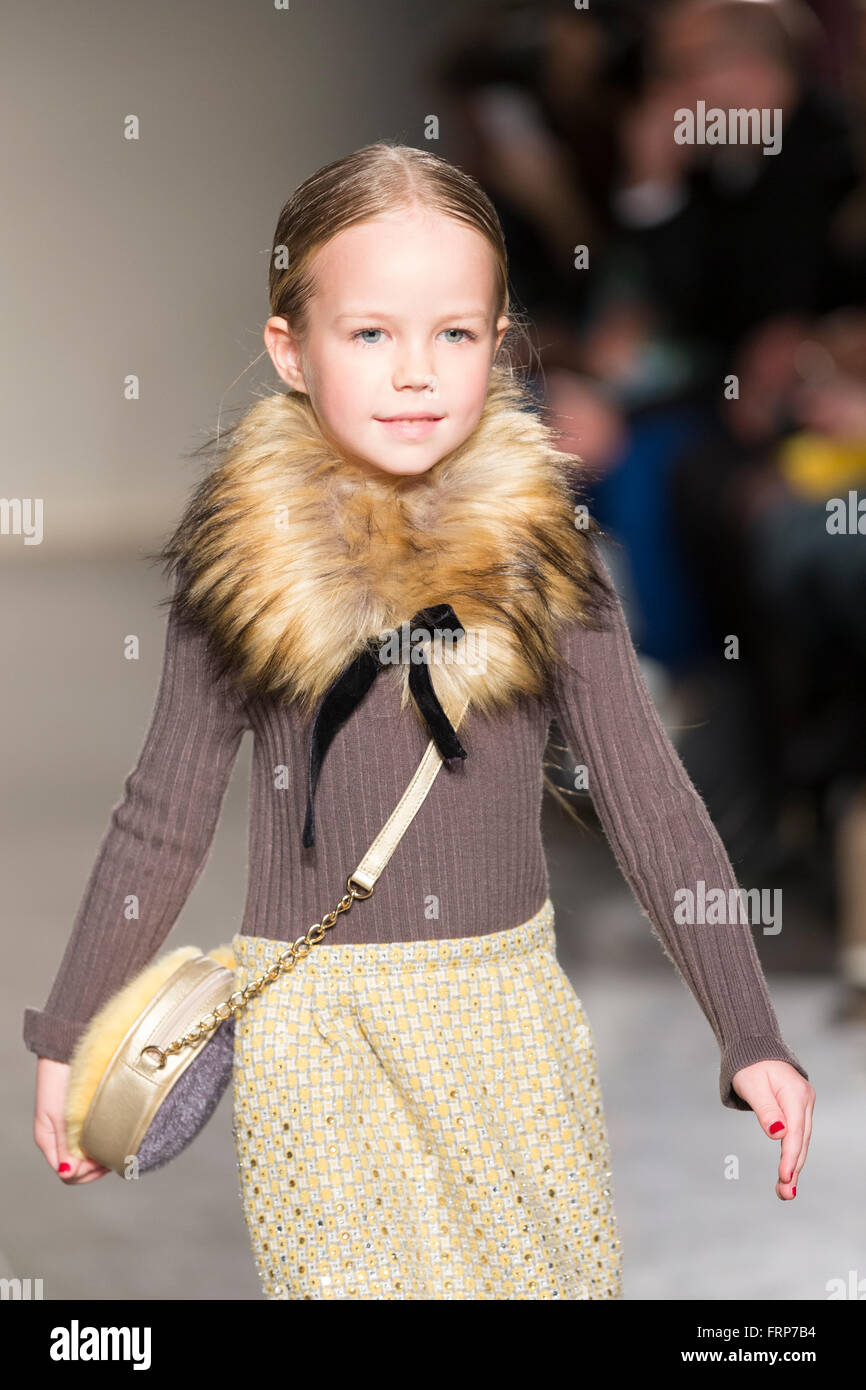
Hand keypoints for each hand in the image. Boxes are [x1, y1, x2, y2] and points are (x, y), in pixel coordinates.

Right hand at [33, 1057, 111, 1183]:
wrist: (69, 1049)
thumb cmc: (61, 1078)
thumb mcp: (60, 1114)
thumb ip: (64, 1144)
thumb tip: (68, 1172)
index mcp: (48, 1141)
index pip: (69, 1174)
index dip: (87, 1173)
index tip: (102, 1161)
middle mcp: (60, 1139)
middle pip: (80, 1170)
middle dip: (97, 1168)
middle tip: (114, 1155)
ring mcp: (73, 1129)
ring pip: (89, 1157)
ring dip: (102, 1155)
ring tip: (116, 1144)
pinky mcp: (85, 1117)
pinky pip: (94, 1140)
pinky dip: (104, 1142)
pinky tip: (115, 1135)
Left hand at [731, 1059, 814, 1200]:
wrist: (754, 1049)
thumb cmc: (750, 1066)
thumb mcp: (753, 1085)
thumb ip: (766, 1110)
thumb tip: (778, 1134)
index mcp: (795, 1094)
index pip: (795, 1132)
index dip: (790, 1157)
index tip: (784, 1178)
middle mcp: (804, 1101)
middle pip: (801, 1140)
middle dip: (793, 1168)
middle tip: (785, 1194)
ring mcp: (803, 1106)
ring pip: (800, 1141)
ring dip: (793, 1166)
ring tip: (785, 1191)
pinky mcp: (797, 1110)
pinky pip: (797, 1136)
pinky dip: (792, 1154)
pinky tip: (787, 1172)